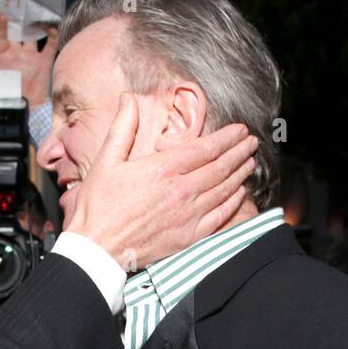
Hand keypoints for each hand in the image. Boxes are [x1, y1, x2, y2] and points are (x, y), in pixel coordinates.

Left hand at [0, 14, 56, 105]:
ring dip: (35, 25)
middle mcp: (17, 54)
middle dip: (19, 20)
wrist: (26, 110)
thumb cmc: (5, 100)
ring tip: (36, 12)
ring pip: (33, 35)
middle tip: (20, 6)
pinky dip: (52, 35)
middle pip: (18, 32)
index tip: (2, 15)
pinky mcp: (44, 62)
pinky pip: (50, 45)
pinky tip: (51, 27)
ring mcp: (31, 56)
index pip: (1, 38)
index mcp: (3, 57)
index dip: (1, 27)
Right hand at [63, 93, 257, 270]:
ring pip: (224, 190)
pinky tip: (239, 194)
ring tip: (250, 162)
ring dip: (240, 174)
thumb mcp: (106, 162)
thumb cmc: (97, 206)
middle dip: (239, 152)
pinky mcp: (188, 237)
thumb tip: (128, 99)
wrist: (96, 249)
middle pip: (220, 167)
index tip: (240, 130)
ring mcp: (187, 215)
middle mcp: (180, 190)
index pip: (206, 148)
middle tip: (251, 142)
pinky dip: (233, 203)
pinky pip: (219, 217)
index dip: (227, 137)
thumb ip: (123, 128)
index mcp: (163, 169)